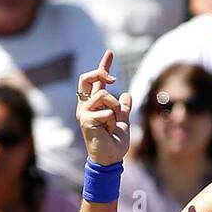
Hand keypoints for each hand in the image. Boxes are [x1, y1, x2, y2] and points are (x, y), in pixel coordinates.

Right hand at [76, 50, 131, 164]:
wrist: (111, 159)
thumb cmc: (115, 143)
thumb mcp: (122, 121)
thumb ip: (123, 108)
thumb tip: (127, 95)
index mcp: (94, 105)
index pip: (95, 80)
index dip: (103, 66)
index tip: (110, 53)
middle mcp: (85, 106)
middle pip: (88, 78)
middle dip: (100, 73)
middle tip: (113, 78)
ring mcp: (83, 112)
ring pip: (103, 95)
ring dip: (114, 109)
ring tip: (112, 124)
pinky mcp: (85, 119)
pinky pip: (105, 110)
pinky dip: (112, 120)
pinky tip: (108, 131)